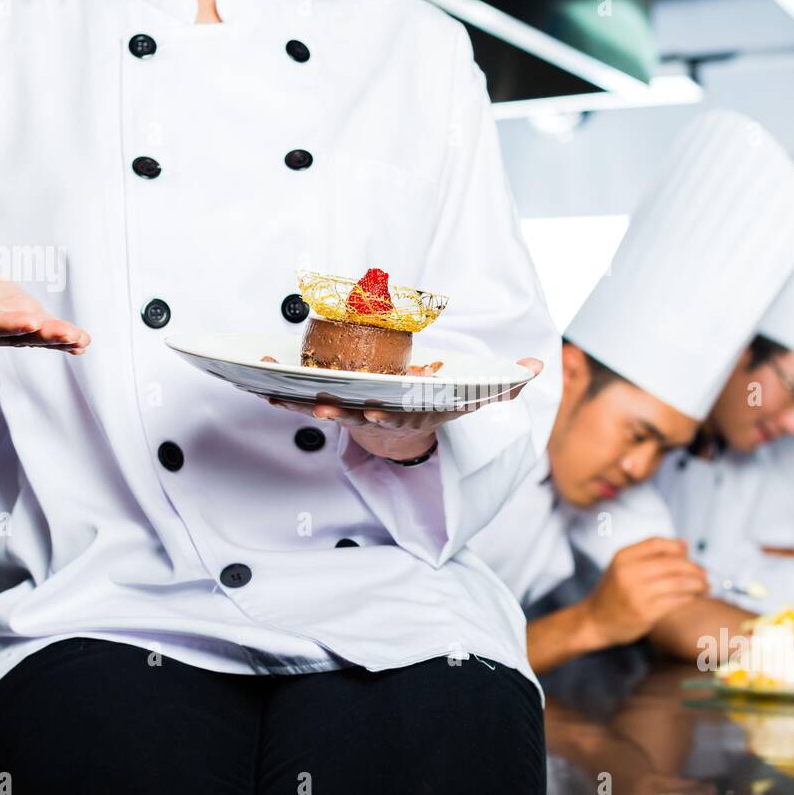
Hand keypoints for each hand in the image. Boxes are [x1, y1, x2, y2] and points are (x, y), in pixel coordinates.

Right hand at [0, 246, 88, 354]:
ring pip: (31, 337)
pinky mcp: (16, 319)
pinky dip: (61, 339)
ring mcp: (0, 328)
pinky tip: (82, 342)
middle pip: (12, 336)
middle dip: (41, 335)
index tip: (29, 320)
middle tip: (67, 335)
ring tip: (81, 340)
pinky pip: (40, 332)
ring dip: (57, 339)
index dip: (3, 324)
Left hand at [265, 357, 543, 460]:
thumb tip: (539, 368)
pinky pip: (295, 402)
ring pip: (317, 410)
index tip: (378, 408)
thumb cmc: (435, 402)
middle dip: (338, 412)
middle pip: (354, 417)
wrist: (401, 426)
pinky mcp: (323, 407)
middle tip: (323, 407)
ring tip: (272, 385)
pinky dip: (273, 391)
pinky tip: (253, 375)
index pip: (399, 415)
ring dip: (294, 401)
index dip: (388, 413)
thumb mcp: (472, 394)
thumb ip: (504, 383)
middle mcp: (375, 418)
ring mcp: (348, 415)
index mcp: (408, 413)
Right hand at [580, 538, 708, 648]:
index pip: (657, 543)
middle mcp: (629, 573)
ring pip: (679, 583)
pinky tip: (693, 598)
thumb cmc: (613, 592)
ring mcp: (637, 593)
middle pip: (673, 563)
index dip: (677, 547)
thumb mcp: (624, 566)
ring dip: (698, 584)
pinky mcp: (645, 613)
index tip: (688, 555)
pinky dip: (690, 598)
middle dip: (694, 568)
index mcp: (623, 557)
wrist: (595, 621)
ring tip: (705, 587)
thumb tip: (685, 543)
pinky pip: (677, 601)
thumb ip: (651, 554)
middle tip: (704, 574)